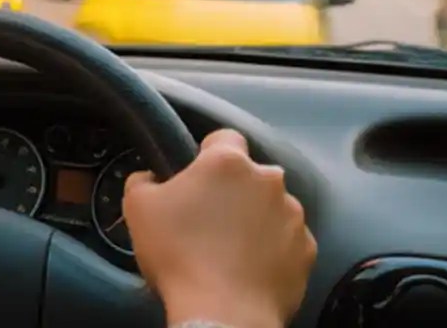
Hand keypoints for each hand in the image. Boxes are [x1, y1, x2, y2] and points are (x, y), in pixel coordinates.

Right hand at [123, 129, 315, 327]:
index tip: (195, 178)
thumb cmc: (178, 255)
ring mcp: (294, 216)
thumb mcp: (139, 208)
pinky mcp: (307, 250)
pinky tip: (250, 268)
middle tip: (208, 219)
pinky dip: (273, 249)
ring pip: (271, 207)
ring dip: (255, 219)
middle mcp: (268, 180)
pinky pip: (287, 240)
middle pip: (249, 175)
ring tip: (230, 249)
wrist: (223, 313)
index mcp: (228, 162)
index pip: (223, 137)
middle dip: (233, 190)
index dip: (206, 154)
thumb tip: (150, 177)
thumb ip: (143, 179)